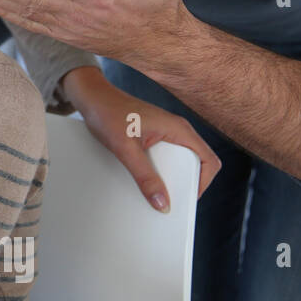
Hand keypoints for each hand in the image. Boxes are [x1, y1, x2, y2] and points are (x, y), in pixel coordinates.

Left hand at [62, 67, 221, 210]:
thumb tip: (162, 202)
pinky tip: (147, 178)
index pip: (209, 160)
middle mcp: (178, 130)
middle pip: (197, 163)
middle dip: (187, 183)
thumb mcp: (125, 149)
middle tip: (171, 199)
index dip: (204, 183)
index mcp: (179, 129)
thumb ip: (144, 176)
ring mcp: (167, 132)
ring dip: (173, 177)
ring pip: (181, 160)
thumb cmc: (108, 114)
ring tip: (157, 191)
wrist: (92, 98)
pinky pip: (167, 156)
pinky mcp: (156, 134)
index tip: (187, 199)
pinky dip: (162, 170)